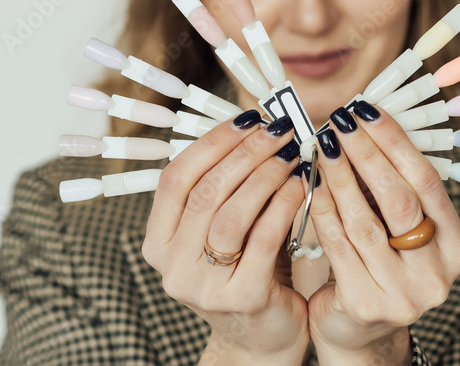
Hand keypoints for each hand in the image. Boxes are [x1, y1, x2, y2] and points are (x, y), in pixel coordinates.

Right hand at [142, 111, 309, 360]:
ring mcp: (202, 286)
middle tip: (277, 128)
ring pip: (231, 213)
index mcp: (158, 242)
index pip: (175, 178)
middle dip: (245, 152)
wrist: (262, 341)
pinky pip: (263, 238)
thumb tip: (257, 126)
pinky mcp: (241, 299)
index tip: (246, 118)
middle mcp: (171, 266)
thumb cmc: (247, 272)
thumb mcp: (224, 231)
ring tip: (291, 152)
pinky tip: (301, 183)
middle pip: (205, 191)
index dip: (211, 143)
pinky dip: (284, 204)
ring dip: (265, 174)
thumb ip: (228, 189)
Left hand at [303, 100, 459, 361]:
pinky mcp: (366, 304)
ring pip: (366, 222)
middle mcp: (437, 273)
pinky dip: (324, 208)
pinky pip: (339, 245)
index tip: (369, 112)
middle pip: (401, 200)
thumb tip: (363, 125)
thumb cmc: (379, 263)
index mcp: (456, 247)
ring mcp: (404, 293)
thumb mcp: (398, 229)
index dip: (397, 143)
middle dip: (367, 154)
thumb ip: (391, 187)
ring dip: (341, 177)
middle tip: (341, 123)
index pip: (429, 183)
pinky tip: (312, 183)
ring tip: (323, 146)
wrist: (359, 328)